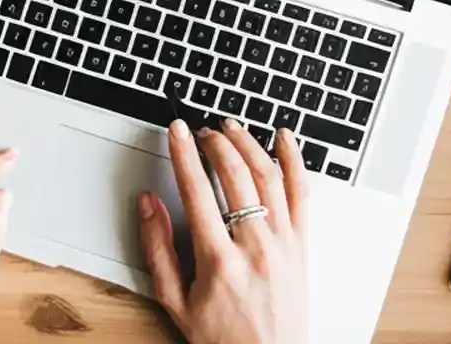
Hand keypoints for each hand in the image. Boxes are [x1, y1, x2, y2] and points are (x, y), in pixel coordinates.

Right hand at [139, 119, 308, 343]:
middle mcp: (255, 247)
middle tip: (200, 130)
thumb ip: (157, 249)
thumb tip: (149, 205)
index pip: (197, 191)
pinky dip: (294, 160)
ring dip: (248, 144)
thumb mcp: (174, 300)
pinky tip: (283, 139)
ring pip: (269, 177)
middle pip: (235, 175)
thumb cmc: (222, 337)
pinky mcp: (302, 245)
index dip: (183, 154)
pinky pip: (302, 193)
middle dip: (215, 143)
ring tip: (231, 128)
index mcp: (219, 260)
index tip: (176, 131)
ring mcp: (284, 243)